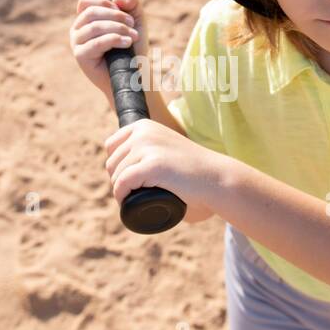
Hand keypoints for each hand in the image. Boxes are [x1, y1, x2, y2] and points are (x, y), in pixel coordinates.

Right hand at [70, 0, 149, 103]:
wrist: (133, 72)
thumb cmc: (132, 46)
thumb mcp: (136, 19)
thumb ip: (131, 2)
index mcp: (86, 19)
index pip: (85, 0)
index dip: (104, 2)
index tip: (122, 10)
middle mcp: (78, 29)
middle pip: (91, 12)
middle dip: (116, 16)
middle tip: (132, 24)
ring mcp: (77, 43)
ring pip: (95, 27)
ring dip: (118, 28)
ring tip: (133, 36)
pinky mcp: (80, 56)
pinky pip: (96, 43)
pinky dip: (114, 40)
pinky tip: (127, 42)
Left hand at [104, 118, 218, 208]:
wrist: (218, 179)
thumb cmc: (194, 173)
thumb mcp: (166, 150)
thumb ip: (149, 153)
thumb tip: (125, 170)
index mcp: (145, 126)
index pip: (111, 145)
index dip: (116, 166)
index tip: (128, 181)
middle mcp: (144, 132)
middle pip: (111, 162)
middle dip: (118, 180)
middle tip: (134, 194)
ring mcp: (147, 147)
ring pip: (116, 174)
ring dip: (121, 191)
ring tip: (135, 200)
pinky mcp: (152, 165)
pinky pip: (122, 183)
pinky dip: (121, 196)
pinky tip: (127, 203)